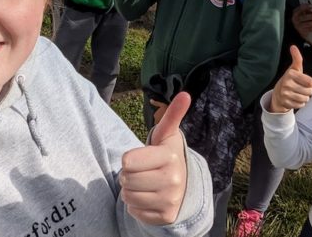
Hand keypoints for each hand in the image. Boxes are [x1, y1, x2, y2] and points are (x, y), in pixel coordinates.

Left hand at [121, 92, 190, 224]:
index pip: (127, 162)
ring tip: (145, 183)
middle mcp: (173, 181)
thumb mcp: (168, 134)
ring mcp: (170, 201)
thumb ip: (173, 115)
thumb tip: (185, 94)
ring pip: (128, 197)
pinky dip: (137, 206)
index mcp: (169, 157)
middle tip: (143, 171)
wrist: (185, 183)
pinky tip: (149, 197)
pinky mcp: (165, 217)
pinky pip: (134, 212)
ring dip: (131, 191)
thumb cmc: (167, 154)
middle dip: (129, 175)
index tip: (141, 157)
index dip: (129, 159)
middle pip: (126, 180)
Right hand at [269, 46, 311, 112]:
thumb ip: (296, 58)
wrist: (277, 94)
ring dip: (305, 98)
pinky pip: (300, 105)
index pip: (310, 82)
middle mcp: (287, 83)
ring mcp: (285, 94)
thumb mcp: (294, 69)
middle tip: (303, 89)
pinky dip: (300, 103)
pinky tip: (296, 99)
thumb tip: (293, 46)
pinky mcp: (286, 103)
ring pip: (305, 99)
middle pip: (309, 91)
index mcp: (291, 74)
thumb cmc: (290, 80)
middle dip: (309, 91)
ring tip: (300, 94)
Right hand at [292, 3, 311, 43]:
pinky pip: (310, 30)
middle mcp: (296, 20)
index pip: (299, 9)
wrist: (298, 30)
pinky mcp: (303, 32)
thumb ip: (307, 10)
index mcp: (296, 14)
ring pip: (307, 24)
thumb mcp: (302, 13)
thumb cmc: (302, 20)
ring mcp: (299, 26)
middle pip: (304, 17)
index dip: (305, 7)